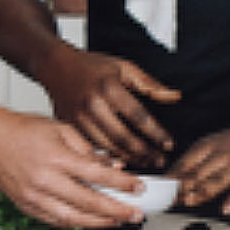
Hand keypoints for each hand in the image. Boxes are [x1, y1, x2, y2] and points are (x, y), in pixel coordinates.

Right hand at [0, 112, 148, 229]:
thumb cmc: (23, 130)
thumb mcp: (60, 128)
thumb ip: (87, 149)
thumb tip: (112, 165)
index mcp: (55, 156)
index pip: (97, 173)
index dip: (122, 183)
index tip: (139, 188)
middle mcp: (44, 179)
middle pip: (88, 201)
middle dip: (117, 210)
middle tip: (136, 214)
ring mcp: (33, 196)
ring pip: (72, 218)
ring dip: (98, 222)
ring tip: (117, 221)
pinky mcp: (26, 206)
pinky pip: (55, 221)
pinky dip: (75, 223)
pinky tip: (89, 220)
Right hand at [38, 47, 179, 167]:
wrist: (54, 66)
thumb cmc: (90, 66)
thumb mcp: (122, 66)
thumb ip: (149, 83)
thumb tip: (174, 96)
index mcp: (107, 87)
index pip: (137, 115)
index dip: (155, 132)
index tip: (169, 143)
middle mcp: (92, 104)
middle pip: (122, 136)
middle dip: (144, 152)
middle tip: (160, 160)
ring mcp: (78, 118)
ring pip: (107, 147)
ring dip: (129, 159)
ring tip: (146, 163)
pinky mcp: (70, 129)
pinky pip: (92, 149)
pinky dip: (109, 158)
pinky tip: (123, 162)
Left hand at [166, 117, 229, 216]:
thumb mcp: (209, 146)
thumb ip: (191, 163)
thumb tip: (167, 180)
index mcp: (205, 148)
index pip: (184, 165)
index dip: (171, 179)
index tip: (158, 193)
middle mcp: (219, 156)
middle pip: (197, 175)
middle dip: (182, 188)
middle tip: (168, 201)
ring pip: (216, 182)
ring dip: (201, 192)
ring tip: (188, 201)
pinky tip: (226, 209)